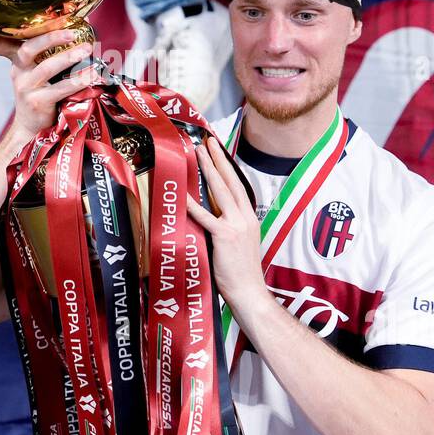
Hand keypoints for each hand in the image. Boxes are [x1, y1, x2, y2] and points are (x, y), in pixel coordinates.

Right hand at [0, 21, 97, 139]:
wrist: (34, 129)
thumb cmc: (41, 94)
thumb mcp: (36, 74)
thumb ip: (46, 56)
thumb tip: (77, 34)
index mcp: (17, 62)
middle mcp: (19, 73)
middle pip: (28, 49)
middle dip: (49, 37)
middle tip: (72, 32)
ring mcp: (26, 88)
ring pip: (47, 68)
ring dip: (69, 57)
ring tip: (87, 49)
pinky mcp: (38, 103)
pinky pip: (61, 88)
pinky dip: (79, 80)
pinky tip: (93, 75)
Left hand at [186, 135, 266, 309]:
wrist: (249, 292)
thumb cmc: (241, 273)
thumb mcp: (239, 243)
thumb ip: (227, 226)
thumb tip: (211, 216)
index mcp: (249, 218)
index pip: (238, 186)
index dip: (228, 168)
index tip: (220, 152)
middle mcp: (245, 218)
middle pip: (231, 182)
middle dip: (219, 159)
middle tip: (208, 142)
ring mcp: (236, 226)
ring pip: (221, 191)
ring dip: (209, 170)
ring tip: (199, 153)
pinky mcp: (225, 236)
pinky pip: (206, 217)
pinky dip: (194, 205)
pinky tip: (184, 195)